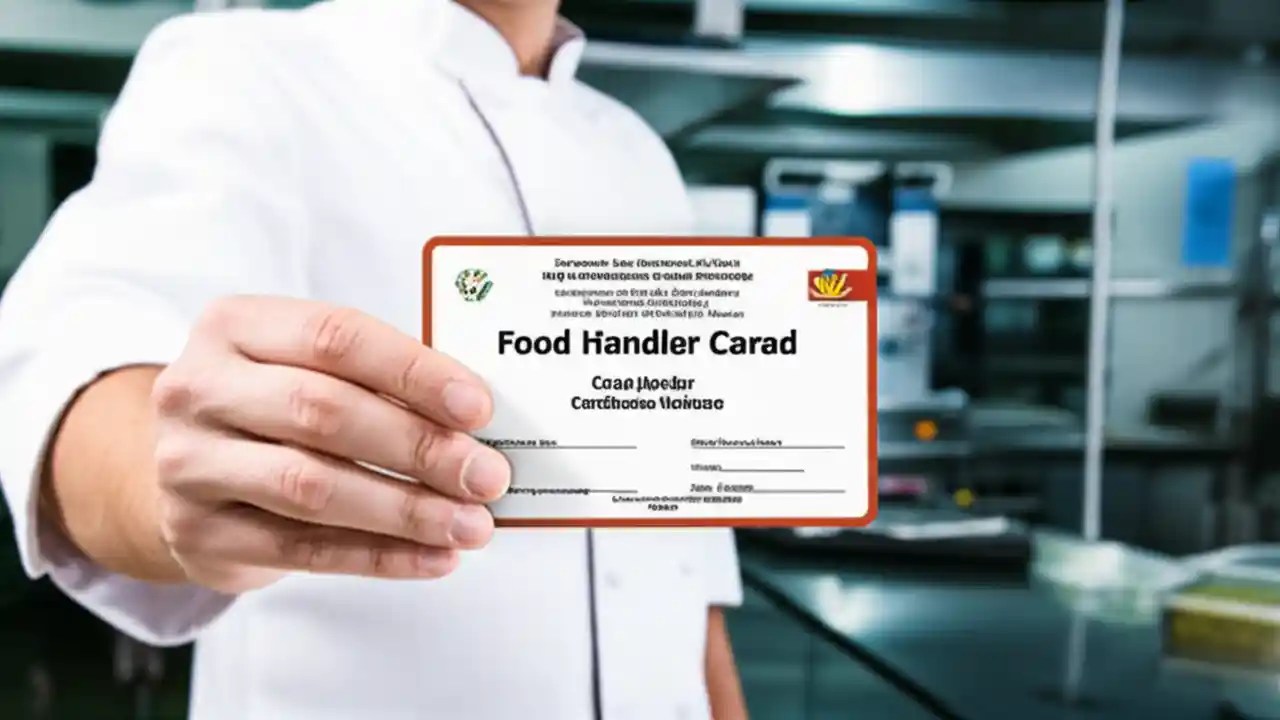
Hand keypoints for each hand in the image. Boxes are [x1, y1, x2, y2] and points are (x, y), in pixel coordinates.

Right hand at [149, 296, 508, 592]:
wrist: (185, 470)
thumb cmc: (270, 406)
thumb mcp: (303, 366)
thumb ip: (376, 380)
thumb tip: (474, 420)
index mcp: (234, 326)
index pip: (335, 338)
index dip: (413, 371)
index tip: (478, 406)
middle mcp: (199, 389)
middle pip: (322, 412)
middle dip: (418, 446)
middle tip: (486, 474)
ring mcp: (189, 464)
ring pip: (310, 487)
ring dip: (406, 510)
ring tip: (470, 524)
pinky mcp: (199, 534)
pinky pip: (304, 551)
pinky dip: (380, 556)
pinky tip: (435, 556)